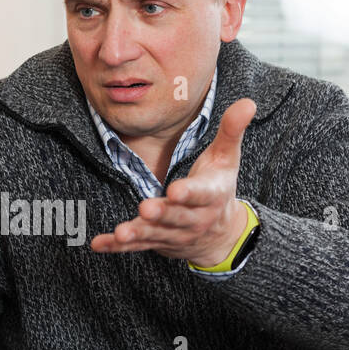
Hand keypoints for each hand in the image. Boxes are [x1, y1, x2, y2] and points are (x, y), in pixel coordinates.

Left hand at [91, 98, 256, 265]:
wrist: (221, 236)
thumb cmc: (219, 188)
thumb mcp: (228, 159)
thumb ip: (232, 131)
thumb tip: (248, 102)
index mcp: (211, 195)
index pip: (201, 193)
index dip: (189, 193)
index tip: (177, 190)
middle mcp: (193, 218)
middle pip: (176, 216)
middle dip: (161, 214)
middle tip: (145, 208)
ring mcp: (174, 234)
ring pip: (155, 234)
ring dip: (138, 234)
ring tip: (122, 233)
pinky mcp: (157, 243)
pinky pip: (136, 248)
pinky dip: (117, 247)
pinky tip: (99, 244)